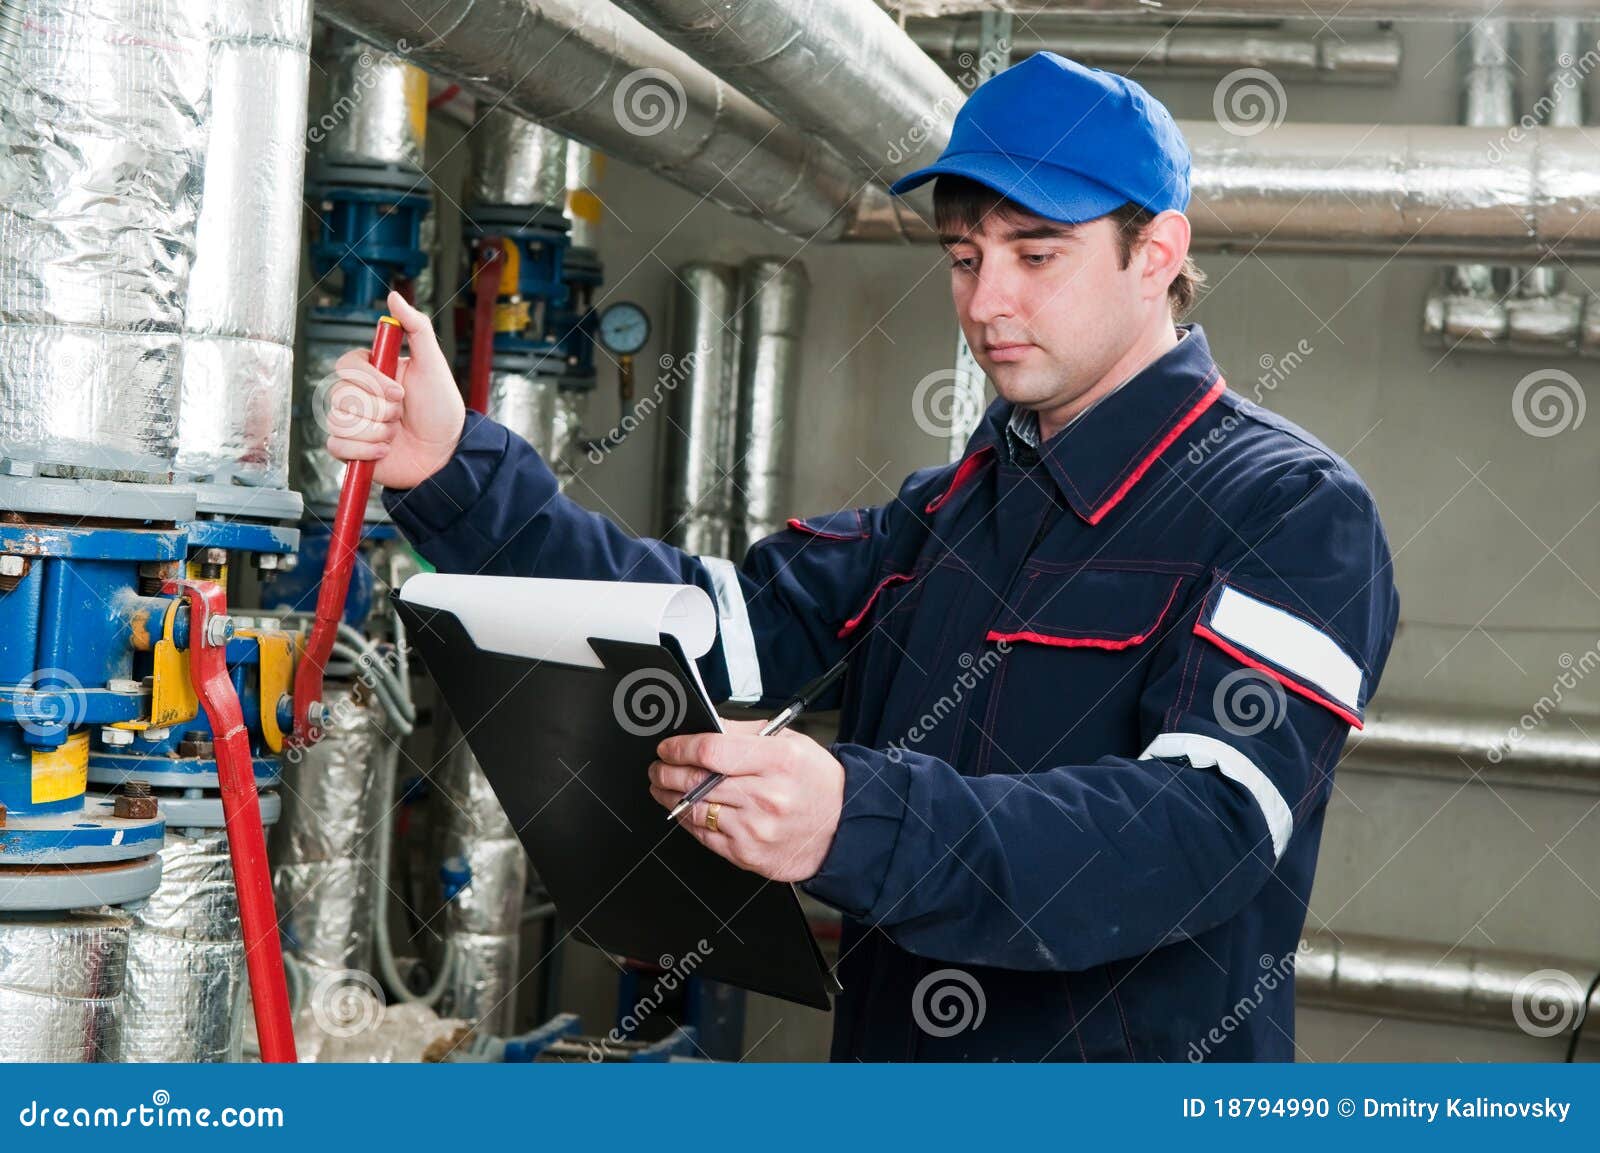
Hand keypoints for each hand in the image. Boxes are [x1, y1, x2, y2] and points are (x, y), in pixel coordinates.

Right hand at [322, 290, 466, 489]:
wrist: (446, 452)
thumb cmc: (441, 409)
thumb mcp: (433, 364)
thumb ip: (416, 328)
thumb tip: (394, 296)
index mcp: (371, 372)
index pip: (345, 365)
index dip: (370, 381)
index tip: (399, 392)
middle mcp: (357, 395)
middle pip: (340, 395)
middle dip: (379, 410)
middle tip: (402, 414)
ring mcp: (351, 422)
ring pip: (338, 421)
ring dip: (376, 431)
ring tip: (396, 433)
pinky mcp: (349, 449)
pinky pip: (336, 446)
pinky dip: (364, 450)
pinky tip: (385, 450)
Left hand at [648, 719, 844, 882]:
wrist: (843, 827)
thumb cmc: (816, 781)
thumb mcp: (790, 743)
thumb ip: (743, 733)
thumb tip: (705, 727)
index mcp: (778, 760)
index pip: (712, 750)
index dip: (680, 747)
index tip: (668, 747)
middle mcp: (766, 796)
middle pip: (696, 781)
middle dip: (666, 771)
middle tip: (657, 766)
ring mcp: (755, 829)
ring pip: (694, 810)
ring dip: (669, 797)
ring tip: (662, 786)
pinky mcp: (748, 854)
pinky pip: (703, 836)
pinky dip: (686, 821)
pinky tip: (682, 809)